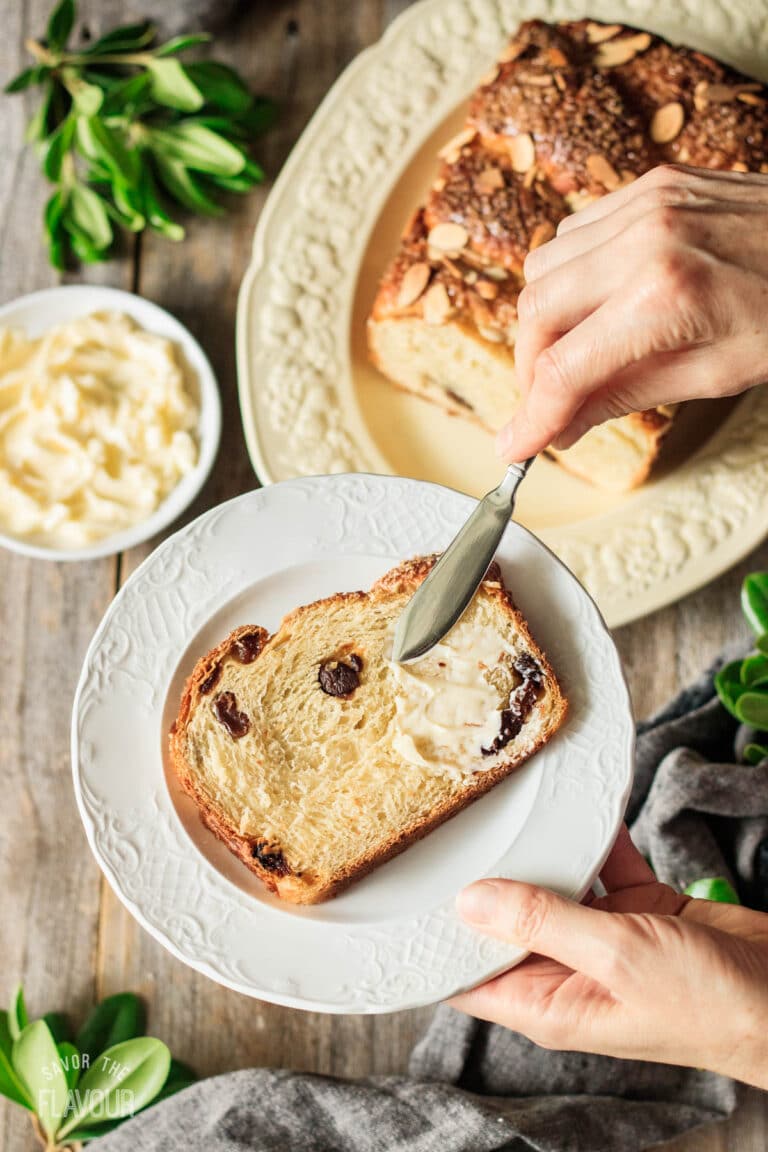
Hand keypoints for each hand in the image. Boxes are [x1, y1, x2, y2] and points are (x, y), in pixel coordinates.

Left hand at [449, 826, 767, 1088]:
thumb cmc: (707, 1003)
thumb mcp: (616, 958)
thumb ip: (543, 923)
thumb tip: (470, 900)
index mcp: (549, 1004)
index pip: (467, 977)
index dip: (433, 941)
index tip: (404, 893)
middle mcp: (567, 973)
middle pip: (506, 922)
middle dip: (486, 879)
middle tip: (454, 825)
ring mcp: (602, 942)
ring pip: (553, 887)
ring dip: (540, 851)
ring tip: (511, 805)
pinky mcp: (637, 913)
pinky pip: (601, 867)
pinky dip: (591, 839)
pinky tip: (577, 805)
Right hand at [497, 165, 767, 459]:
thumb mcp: (716, 374)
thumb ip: (626, 395)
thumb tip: (563, 425)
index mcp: (667, 297)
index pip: (565, 369)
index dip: (532, 415)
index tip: (514, 444)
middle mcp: (646, 239)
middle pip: (536, 312)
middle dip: (531, 368)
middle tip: (551, 403)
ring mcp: (645, 204)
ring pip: (544, 268)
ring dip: (546, 321)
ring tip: (578, 354)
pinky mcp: (650, 186)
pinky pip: (574, 234)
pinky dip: (570, 276)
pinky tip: (598, 303)